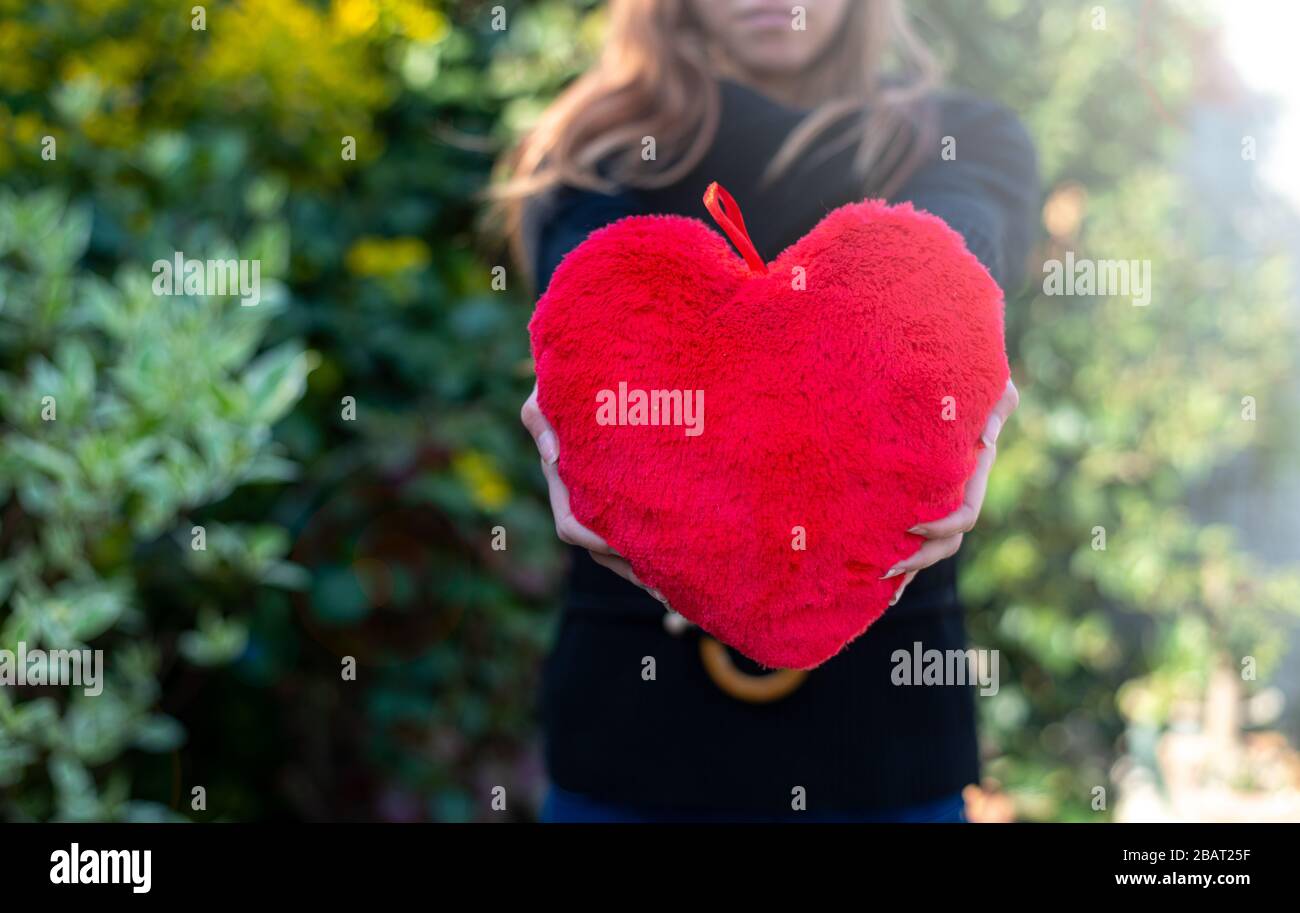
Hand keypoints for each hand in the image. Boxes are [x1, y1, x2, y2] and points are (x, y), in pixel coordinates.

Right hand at [520, 384, 669, 604]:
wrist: (593, 376)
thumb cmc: (566, 383)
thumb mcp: (542, 397)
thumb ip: (538, 419)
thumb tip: (552, 456)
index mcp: (563, 481)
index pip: (572, 524)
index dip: (595, 541)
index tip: (626, 549)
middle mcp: (583, 499)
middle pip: (601, 550)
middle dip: (629, 569)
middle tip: (665, 588)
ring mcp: (606, 503)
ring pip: (622, 550)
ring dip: (647, 571)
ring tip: (681, 591)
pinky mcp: (632, 499)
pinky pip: (641, 534)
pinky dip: (658, 554)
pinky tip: (686, 570)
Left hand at [882, 379, 1019, 605]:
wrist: (949, 372)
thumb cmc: (975, 378)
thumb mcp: (995, 388)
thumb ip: (997, 408)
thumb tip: (985, 439)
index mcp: (973, 476)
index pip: (964, 516)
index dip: (942, 526)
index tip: (912, 522)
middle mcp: (956, 494)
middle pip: (944, 544)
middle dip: (918, 558)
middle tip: (884, 565)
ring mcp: (936, 499)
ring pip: (926, 547)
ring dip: (905, 567)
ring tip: (873, 582)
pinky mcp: (914, 497)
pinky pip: (908, 535)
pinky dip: (898, 559)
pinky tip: (875, 582)